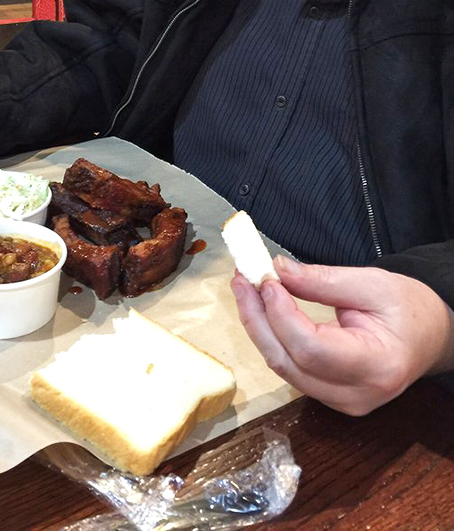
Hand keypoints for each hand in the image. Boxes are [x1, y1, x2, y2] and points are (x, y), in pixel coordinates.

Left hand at [232, 256, 453, 415]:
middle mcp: (356, 395)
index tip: (266, 280)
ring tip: (246, 288)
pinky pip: (290, 368)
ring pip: (284, 368)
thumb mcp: (372, 283)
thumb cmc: (409, 308)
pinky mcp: (329, 396)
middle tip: (242, 279)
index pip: (312, 349)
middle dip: (258, 318)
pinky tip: (262, 309)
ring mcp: (341, 401)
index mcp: (377, 366)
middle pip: (289, 362)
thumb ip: (322, 280)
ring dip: (259, 326)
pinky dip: (272, 337)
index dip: (281, 315)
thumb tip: (277, 270)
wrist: (430, 336)